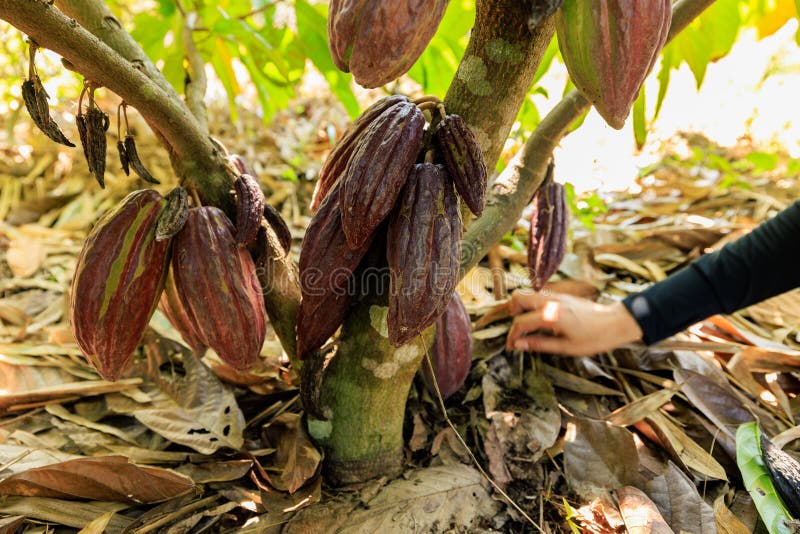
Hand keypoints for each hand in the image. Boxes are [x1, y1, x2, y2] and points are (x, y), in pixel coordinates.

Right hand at [505, 289, 642, 355]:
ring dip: (523, 308)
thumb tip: (519, 345)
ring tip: (530, 326)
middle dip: (513, 313)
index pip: (521, 322)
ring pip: (528, 294)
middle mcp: (551, 301)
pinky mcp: (562, 295)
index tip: (511, 347)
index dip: (513, 336)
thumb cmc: (595, 338)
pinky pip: (539, 296)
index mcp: (551, 315)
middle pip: (518, 297)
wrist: (616, 322)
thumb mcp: (566, 347)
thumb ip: (540, 344)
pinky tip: (543, 321)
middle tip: (519, 330)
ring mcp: (556, 295)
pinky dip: (533, 305)